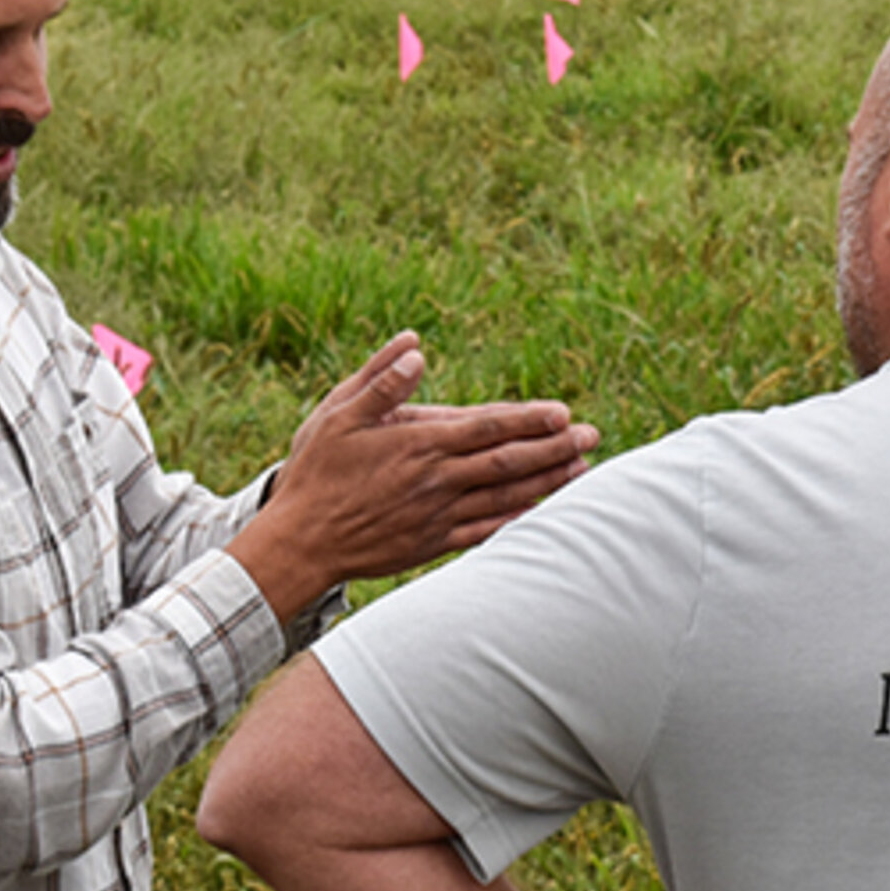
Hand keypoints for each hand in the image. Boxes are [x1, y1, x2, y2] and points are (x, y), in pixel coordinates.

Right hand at [233, 332, 595, 613]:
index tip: (563, 412)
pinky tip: (543, 511)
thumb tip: (416, 347)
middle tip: (591, 436)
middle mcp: (437, 479)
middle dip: (554, 448)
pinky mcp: (434, 543)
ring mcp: (439, 515)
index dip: (529, 419)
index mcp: (418, 442)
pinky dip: (518, 520)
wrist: (298, 542)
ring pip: (506, 496)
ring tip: (582, 469)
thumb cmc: (316, 472)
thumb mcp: (337, 415)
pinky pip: (487, 532)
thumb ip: (380, 381)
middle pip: (508, 460)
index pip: (487, 426)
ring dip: (547, 482)